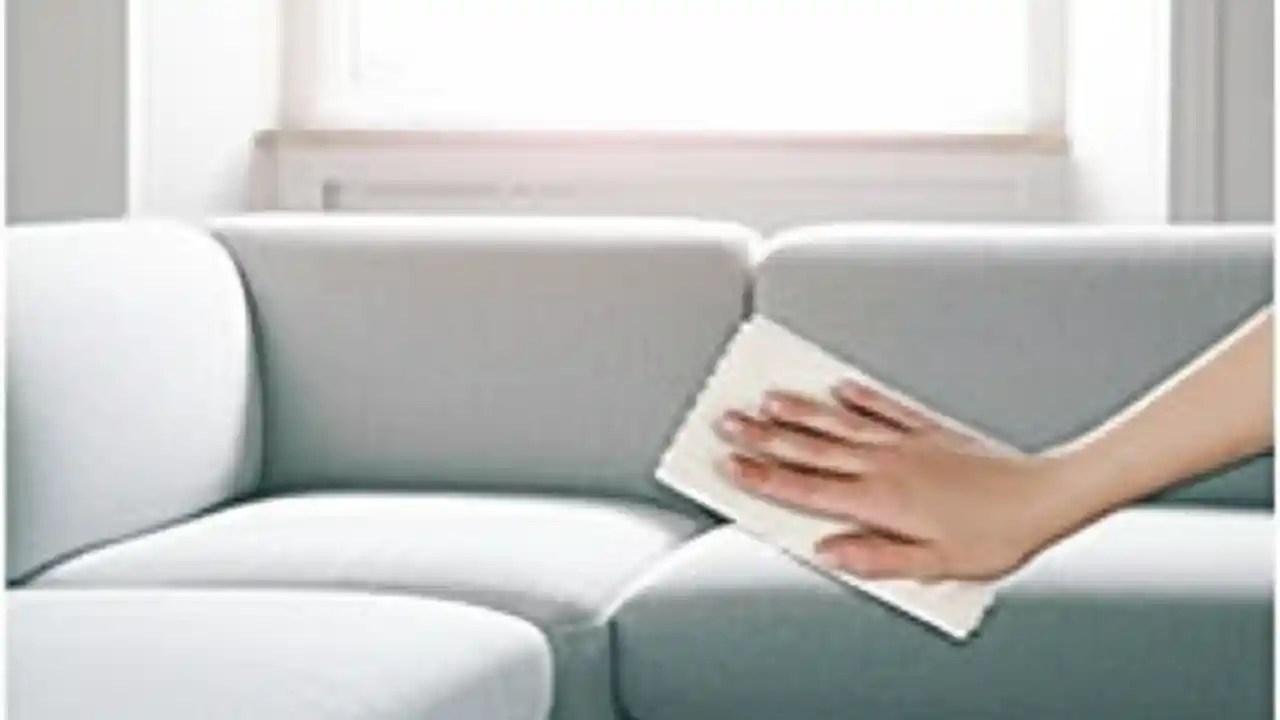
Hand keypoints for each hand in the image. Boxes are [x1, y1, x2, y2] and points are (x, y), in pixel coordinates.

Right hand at [714, 381, 1079, 580]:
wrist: (1046, 496)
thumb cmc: (996, 535)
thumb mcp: (935, 564)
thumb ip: (875, 557)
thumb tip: (827, 551)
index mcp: (881, 502)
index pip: (806, 488)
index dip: (763, 477)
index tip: (729, 466)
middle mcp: (886, 465)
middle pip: (810, 449)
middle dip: (763, 436)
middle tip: (726, 421)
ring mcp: (906, 442)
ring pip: (838, 424)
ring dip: (798, 410)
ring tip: (764, 398)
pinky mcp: (929, 429)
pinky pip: (884, 407)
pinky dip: (858, 397)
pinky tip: (838, 388)